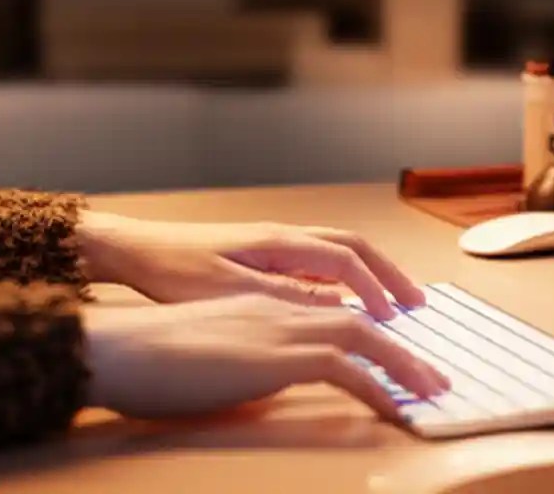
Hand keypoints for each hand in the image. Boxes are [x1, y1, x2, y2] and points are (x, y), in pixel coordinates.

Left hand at [77, 211, 423, 318]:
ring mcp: (276, 243)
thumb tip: (334, 303)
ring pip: (339, 251)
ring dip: (371, 273)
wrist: (137, 250)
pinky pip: (320, 262)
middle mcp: (284, 236)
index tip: (392, 316)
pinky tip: (346, 301)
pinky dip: (346, 278)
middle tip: (416, 302)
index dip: (374, 288)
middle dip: (389, 273)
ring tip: (392, 301)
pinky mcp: (265, 255)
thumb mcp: (228, 290)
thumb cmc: (174, 271)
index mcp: (279, 241)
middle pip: (354, 247)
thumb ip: (282, 296)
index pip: (345, 260)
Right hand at [83, 294, 450, 420]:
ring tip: (431, 389)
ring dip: (403, 363)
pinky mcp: (281, 354)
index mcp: (265, 307)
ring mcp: (283, 326)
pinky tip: (397, 407)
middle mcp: (281, 309)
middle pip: (359, 319)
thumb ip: (249, 361)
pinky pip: (347, 368)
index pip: (332, 313)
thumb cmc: (152, 361)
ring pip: (363, 337)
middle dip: (401, 346)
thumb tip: (271, 382)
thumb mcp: (213, 356)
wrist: (123, 350)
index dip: (368, 333)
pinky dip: (379, 386)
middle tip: (431, 375)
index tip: (394, 356)